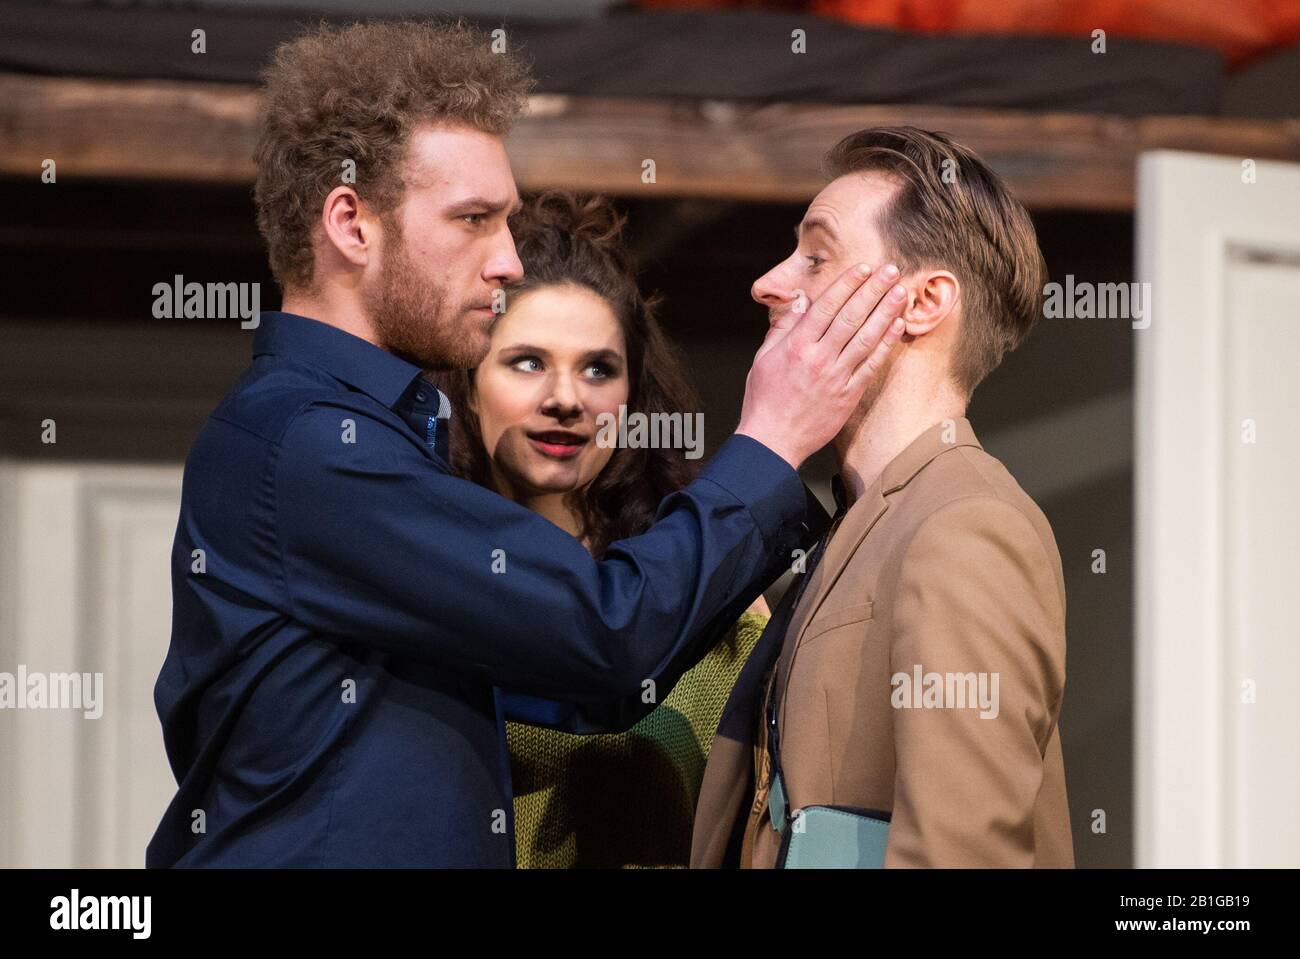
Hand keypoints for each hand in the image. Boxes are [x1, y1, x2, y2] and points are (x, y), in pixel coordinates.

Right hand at [736, 263, 906, 469]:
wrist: (772, 441)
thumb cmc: (764, 400)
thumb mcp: (764, 358)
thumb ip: (783, 327)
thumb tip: (800, 300)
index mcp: (796, 346)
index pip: (826, 307)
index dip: (847, 285)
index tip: (863, 268)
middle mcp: (818, 358)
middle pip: (850, 317)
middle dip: (873, 291)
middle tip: (891, 271)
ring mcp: (836, 378)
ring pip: (865, 338)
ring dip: (886, 312)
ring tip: (901, 292)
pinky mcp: (848, 396)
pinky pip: (871, 365)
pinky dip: (885, 344)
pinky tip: (897, 326)